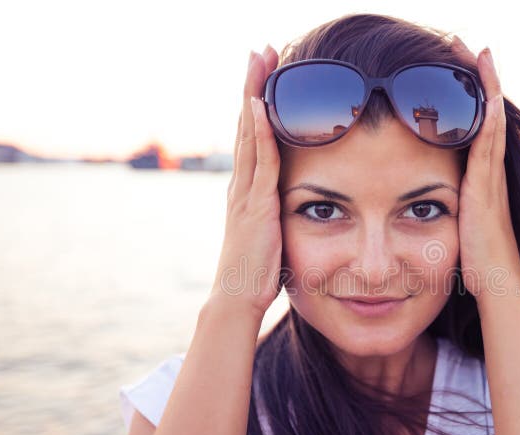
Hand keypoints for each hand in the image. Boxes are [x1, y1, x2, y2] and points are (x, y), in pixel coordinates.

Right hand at [209, 45, 281, 319]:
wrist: (237, 298)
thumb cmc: (254, 272)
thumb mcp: (266, 233)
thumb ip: (270, 213)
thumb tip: (282, 206)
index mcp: (244, 190)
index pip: (251, 137)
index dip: (255, 103)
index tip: (263, 73)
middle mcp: (240, 184)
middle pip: (246, 124)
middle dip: (252, 85)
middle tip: (258, 51)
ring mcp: (245, 193)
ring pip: (250, 134)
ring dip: (254, 95)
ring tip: (259, 60)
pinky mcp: (256, 205)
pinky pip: (259, 161)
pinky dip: (259, 131)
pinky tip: (259, 105)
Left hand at [451, 37, 519, 298]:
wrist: (493, 283)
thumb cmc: (473, 260)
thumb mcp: (455, 222)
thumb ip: (445, 202)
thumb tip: (423, 198)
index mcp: (478, 176)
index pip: (475, 124)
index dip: (468, 94)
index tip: (455, 64)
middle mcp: (489, 170)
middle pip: (486, 113)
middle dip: (477, 78)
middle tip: (466, 44)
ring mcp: (492, 176)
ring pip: (491, 120)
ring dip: (485, 85)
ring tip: (477, 51)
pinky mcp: (488, 186)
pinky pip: (491, 142)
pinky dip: (491, 113)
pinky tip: (488, 90)